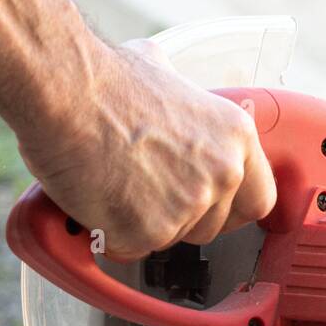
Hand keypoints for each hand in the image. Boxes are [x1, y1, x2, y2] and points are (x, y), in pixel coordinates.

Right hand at [18, 38, 276, 261]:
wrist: (66, 90)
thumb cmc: (105, 80)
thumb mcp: (166, 76)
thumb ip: (184, 105)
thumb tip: (172, 98)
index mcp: (235, 136)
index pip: (258, 200)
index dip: (231, 210)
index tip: (211, 210)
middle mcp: (222, 173)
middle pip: (212, 227)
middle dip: (180, 219)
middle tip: (145, 190)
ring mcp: (188, 206)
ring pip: (170, 239)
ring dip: (144, 224)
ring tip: (115, 184)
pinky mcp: (150, 231)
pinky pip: (133, 248)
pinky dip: (112, 233)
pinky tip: (98, 198)